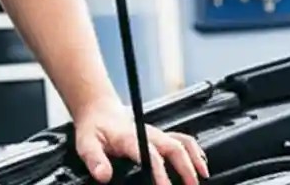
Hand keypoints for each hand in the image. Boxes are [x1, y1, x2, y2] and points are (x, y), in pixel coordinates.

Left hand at [74, 100, 208, 184]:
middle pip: (173, 148)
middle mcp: (148, 133)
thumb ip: (95, 160)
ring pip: (182, 142)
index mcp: (130, 137)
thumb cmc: (93, 129)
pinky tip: (201, 164)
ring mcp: (156, 133)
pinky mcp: (161, 135)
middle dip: (185, 169)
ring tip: (202, 177)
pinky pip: (183, 140)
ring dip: (194, 159)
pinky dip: (195, 151)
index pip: (150, 155)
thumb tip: (103, 176)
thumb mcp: (86, 144)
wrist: (98, 111)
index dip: (159, 173)